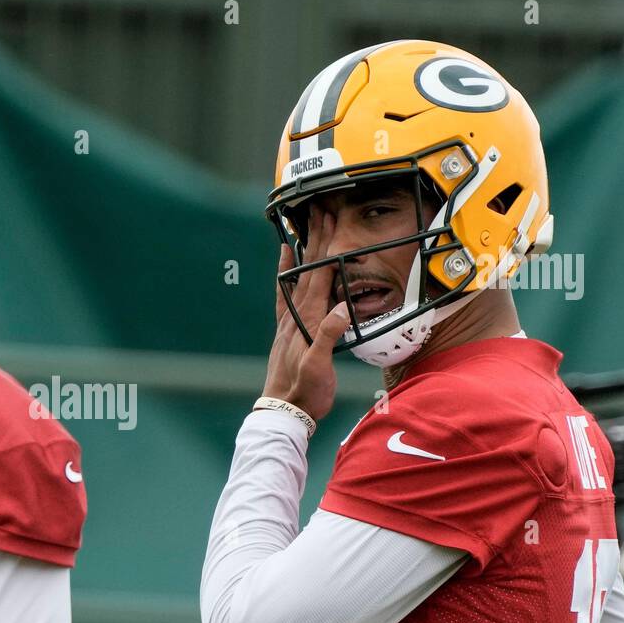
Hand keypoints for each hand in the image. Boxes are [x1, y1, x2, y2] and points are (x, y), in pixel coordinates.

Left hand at [261, 209, 351, 421]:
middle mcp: (295, 317)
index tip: (331, 221)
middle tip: (323, 211)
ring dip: (304, 251)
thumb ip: (328, 337)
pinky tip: (285, 261)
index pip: (318, 276)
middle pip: (308, 270)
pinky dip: (286, 274)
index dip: (325, 247)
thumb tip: (340, 308)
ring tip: (306, 226)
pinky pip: (285, 295)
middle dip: (317, 239)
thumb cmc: (305, 393)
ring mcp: (289, 322)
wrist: (284, 411)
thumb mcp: (320, 368)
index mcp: (306, 321)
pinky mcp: (287, 330)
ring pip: (298, 278)